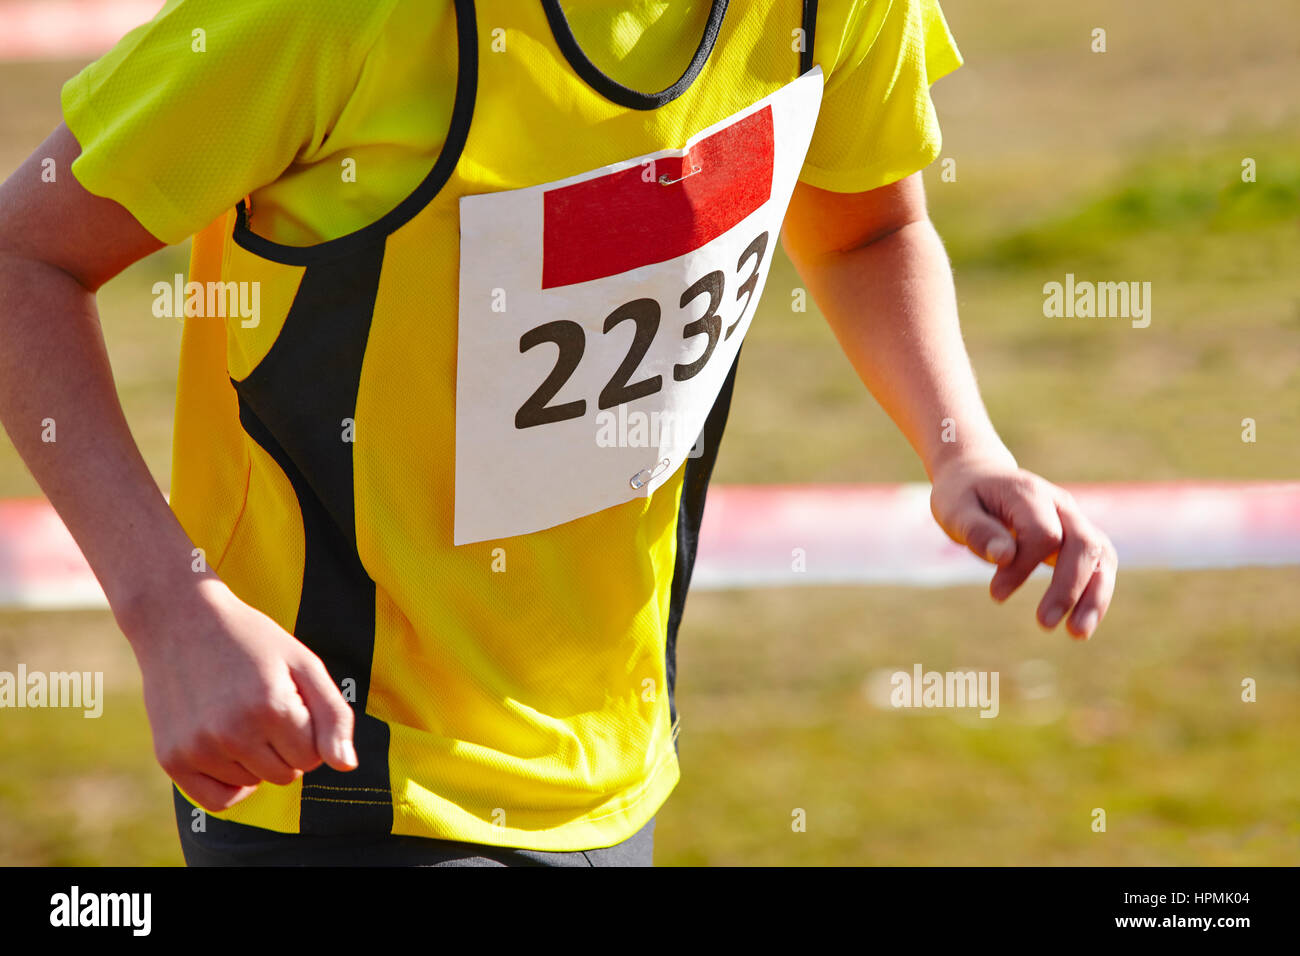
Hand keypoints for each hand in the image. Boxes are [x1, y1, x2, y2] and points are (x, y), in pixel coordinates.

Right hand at [119, 577, 357, 810]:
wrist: (179, 620)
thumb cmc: (251, 640)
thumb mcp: (303, 664)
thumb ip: (334, 716)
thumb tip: (346, 766)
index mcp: (272, 708)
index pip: (314, 757)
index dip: (307, 729)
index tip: (288, 697)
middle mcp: (232, 733)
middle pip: (286, 774)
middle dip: (285, 746)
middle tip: (261, 703)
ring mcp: (198, 749)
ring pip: (253, 784)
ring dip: (255, 759)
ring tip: (237, 713)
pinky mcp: (171, 759)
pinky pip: (217, 800)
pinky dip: (230, 784)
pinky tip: (228, 751)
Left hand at [929, 457, 1117, 638]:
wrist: (980, 477)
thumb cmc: (964, 496)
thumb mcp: (955, 509)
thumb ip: (977, 531)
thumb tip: (1004, 557)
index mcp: (1028, 493)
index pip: (1042, 534)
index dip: (1023, 568)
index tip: (996, 594)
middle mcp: (1060, 504)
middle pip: (1083, 544)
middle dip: (1068, 587)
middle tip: (1044, 624)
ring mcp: (1074, 518)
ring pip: (1101, 555)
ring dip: (1094, 596)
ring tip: (1077, 634)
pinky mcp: (1078, 535)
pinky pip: (1100, 564)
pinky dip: (1095, 594)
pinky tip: (1080, 623)